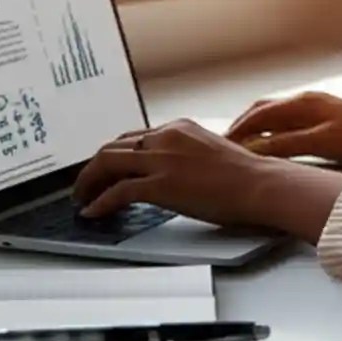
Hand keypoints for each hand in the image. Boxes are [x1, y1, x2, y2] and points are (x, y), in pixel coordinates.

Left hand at [73, 119, 341, 242]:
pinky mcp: (160, 184)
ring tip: (81, 198)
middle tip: (84, 184)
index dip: (114, 154)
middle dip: (94, 167)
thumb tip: (177, 175)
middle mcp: (166, 137)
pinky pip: (118, 191)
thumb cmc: (247, 176)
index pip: (134, 137)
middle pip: (114, 146)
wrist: (260, 184)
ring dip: (88, 182)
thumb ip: (189, 157)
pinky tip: (93, 212)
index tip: (105, 167)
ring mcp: (161, 159)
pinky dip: (100, 202)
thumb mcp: (212, 154)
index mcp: (179, 128)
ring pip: (108, 163)